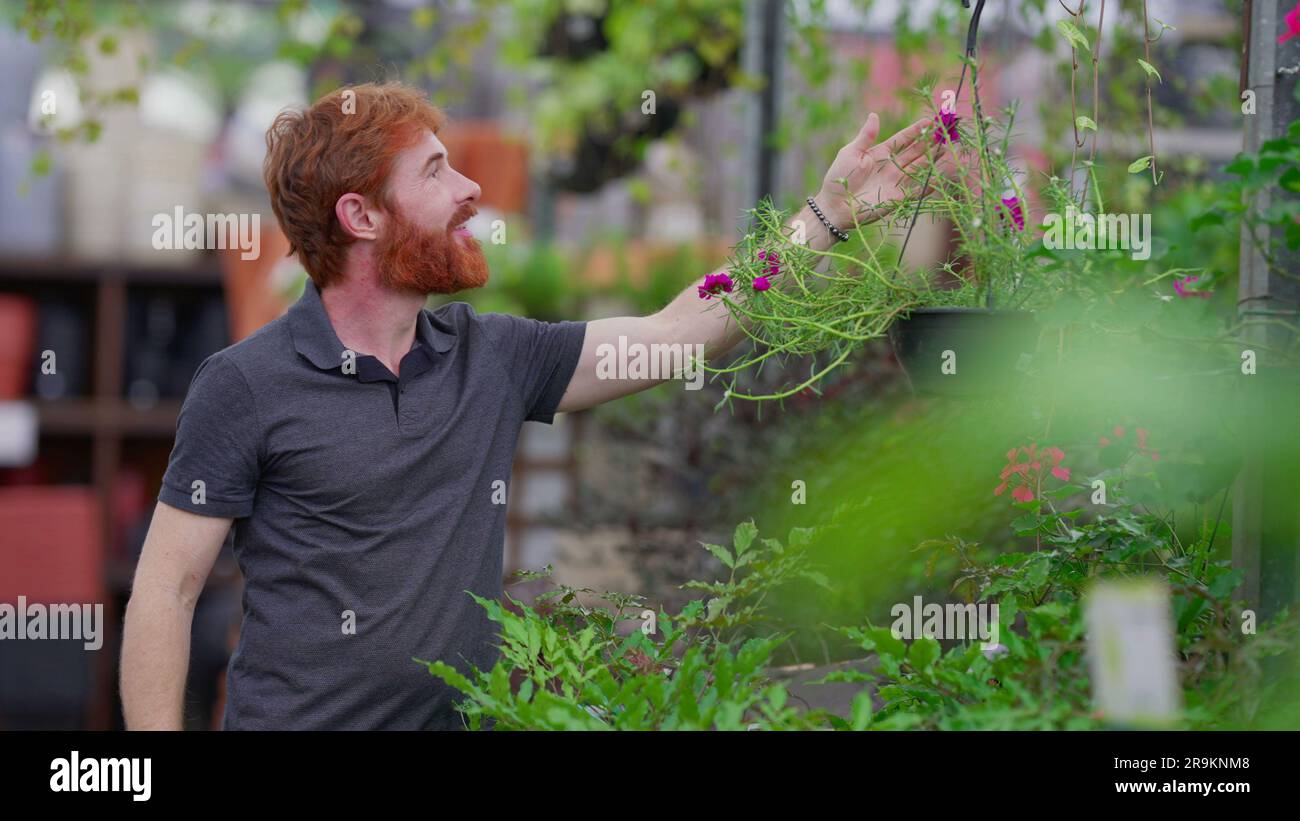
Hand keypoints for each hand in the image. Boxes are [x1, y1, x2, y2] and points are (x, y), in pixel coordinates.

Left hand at [814, 113, 952, 230]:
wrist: (835, 206)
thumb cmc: (839, 178)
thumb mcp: (851, 153)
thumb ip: (866, 136)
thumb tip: (874, 115)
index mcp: (880, 153)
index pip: (903, 139)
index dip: (916, 131)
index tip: (930, 121)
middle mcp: (891, 167)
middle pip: (915, 152)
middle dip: (929, 142)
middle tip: (944, 132)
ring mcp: (895, 182)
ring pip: (919, 167)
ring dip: (932, 158)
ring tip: (946, 147)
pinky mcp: (897, 198)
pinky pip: (916, 192)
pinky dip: (927, 187)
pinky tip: (939, 179)